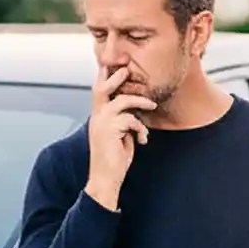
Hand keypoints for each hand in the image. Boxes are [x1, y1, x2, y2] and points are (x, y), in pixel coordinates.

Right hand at [85, 66, 155, 210]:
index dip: (107, 78)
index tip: (119, 68)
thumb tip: (135, 114)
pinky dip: (140, 129)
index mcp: (98, 117)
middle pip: (102, 87)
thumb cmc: (114, 160)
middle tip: (127, 69)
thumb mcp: (120, 137)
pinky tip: (143, 141)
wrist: (105, 179)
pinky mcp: (109, 130)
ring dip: (140, 102)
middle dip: (115, 76)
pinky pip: (131, 119)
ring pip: (122, 101)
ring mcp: (101, 123)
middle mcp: (96, 117)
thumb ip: (124, 123)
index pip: (100, 92)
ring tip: (152, 106)